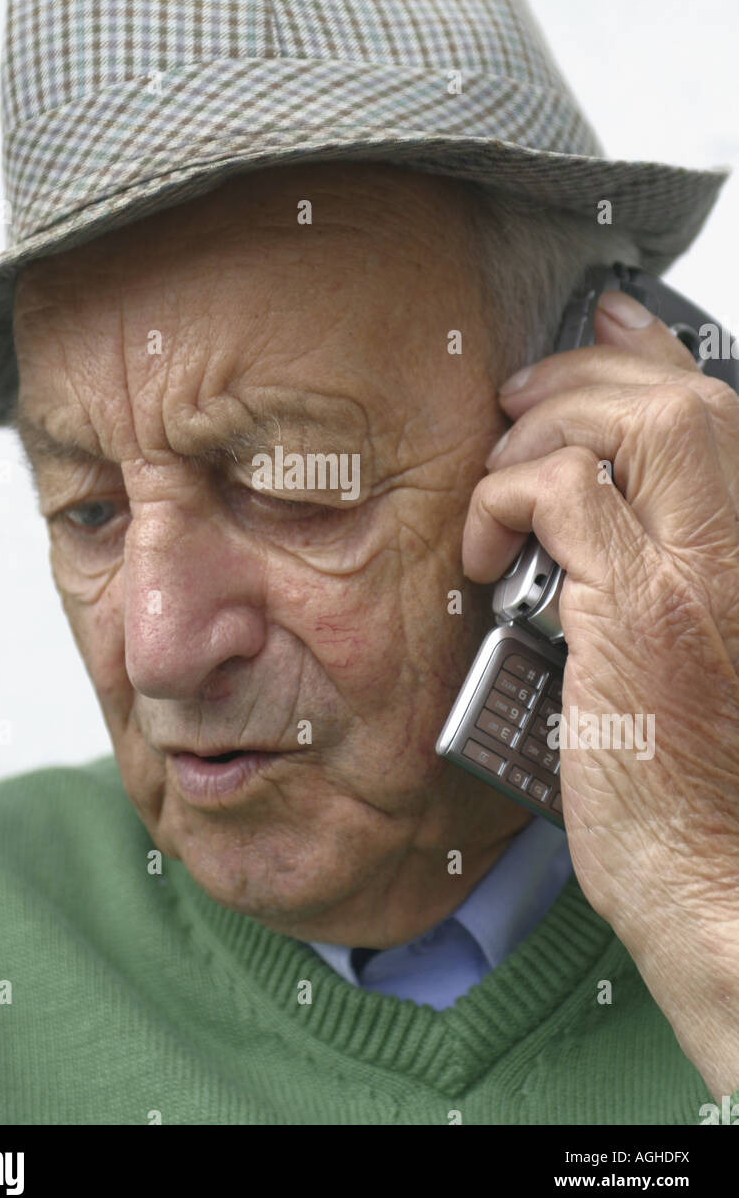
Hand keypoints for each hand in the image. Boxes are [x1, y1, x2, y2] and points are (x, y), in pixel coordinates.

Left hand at [463, 286, 738, 1096]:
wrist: (719, 879)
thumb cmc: (699, 782)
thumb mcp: (697, 657)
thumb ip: (662, 571)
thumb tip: (586, 511)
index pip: (716, 412)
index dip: (655, 350)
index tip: (608, 317)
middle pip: (682, 401)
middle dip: (589, 373)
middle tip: (520, 399)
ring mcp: (700, 579)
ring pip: (632, 427)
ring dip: (546, 427)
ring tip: (501, 472)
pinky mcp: (637, 617)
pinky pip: (561, 497)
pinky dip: (507, 495)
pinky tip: (484, 543)